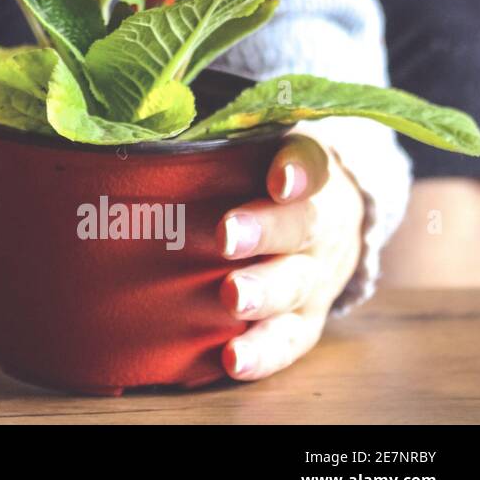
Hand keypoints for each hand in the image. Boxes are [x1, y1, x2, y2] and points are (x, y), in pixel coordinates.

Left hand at [217, 134, 363, 380]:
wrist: (333, 223)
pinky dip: (264, 352)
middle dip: (262, 231)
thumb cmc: (267, 179)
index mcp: (307, 173)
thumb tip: (146, 120)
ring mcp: (315, 275)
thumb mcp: (260, 148)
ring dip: (262, 294)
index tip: (278, 178)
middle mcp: (318, 224)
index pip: (308, 162)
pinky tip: (233, 359)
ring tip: (230, 297)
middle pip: (298, 225)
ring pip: (296, 285)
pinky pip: (290, 339)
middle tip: (225, 236)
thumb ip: (219, 139)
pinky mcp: (307, 319)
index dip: (296, 171)